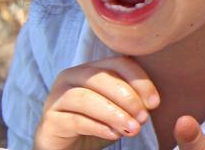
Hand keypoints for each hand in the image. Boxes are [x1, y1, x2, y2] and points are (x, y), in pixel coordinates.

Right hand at [34, 56, 159, 149]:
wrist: (69, 146)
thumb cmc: (97, 122)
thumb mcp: (119, 108)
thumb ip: (132, 99)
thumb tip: (150, 103)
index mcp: (92, 68)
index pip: (119, 63)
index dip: (140, 81)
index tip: (155, 103)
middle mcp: (72, 77)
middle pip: (102, 77)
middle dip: (128, 98)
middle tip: (143, 118)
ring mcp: (57, 97)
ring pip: (86, 98)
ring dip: (114, 113)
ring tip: (132, 128)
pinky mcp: (49, 120)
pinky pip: (75, 120)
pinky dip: (98, 127)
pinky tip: (114, 134)